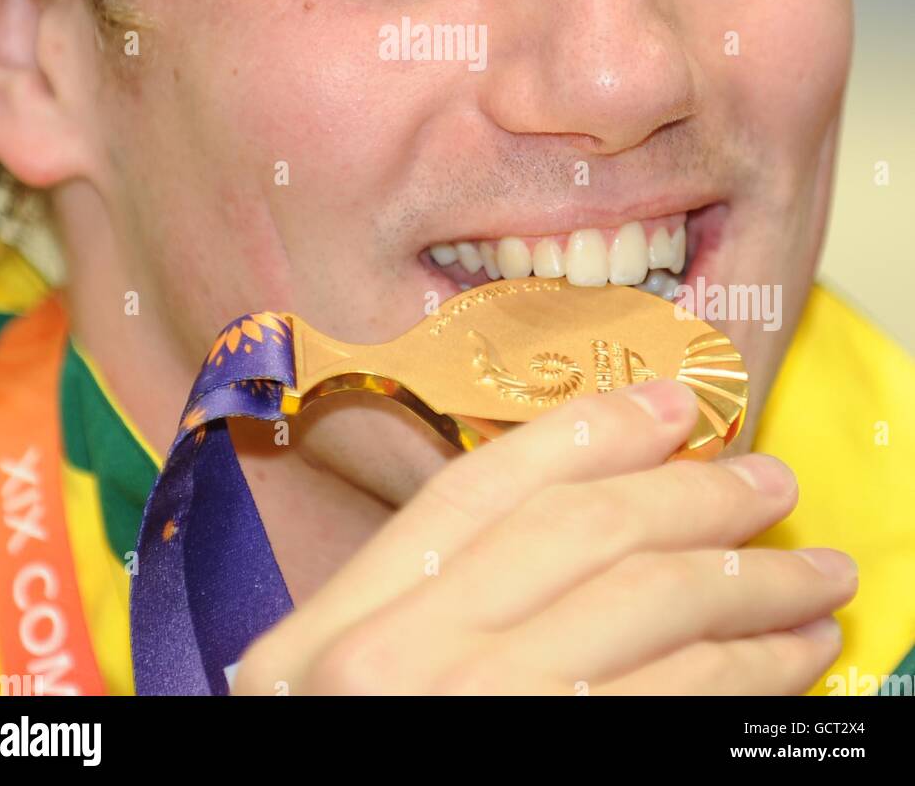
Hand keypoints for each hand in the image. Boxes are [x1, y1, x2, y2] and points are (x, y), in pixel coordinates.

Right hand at [233, 378, 855, 694]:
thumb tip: (574, 524)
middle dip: (697, 497)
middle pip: (583, 536)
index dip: (588, 432)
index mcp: (341, 628)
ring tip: (812, 576)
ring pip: (649, 615)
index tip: (672, 404)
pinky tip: (786, 660)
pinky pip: (677, 708)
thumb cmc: (353, 750)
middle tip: (772, 485)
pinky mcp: (561, 775)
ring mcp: (485, 723)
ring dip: (752, 588)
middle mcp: (404, 670)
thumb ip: (425, 606)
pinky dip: (748, 675)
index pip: (478, 490)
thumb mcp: (340, 686)